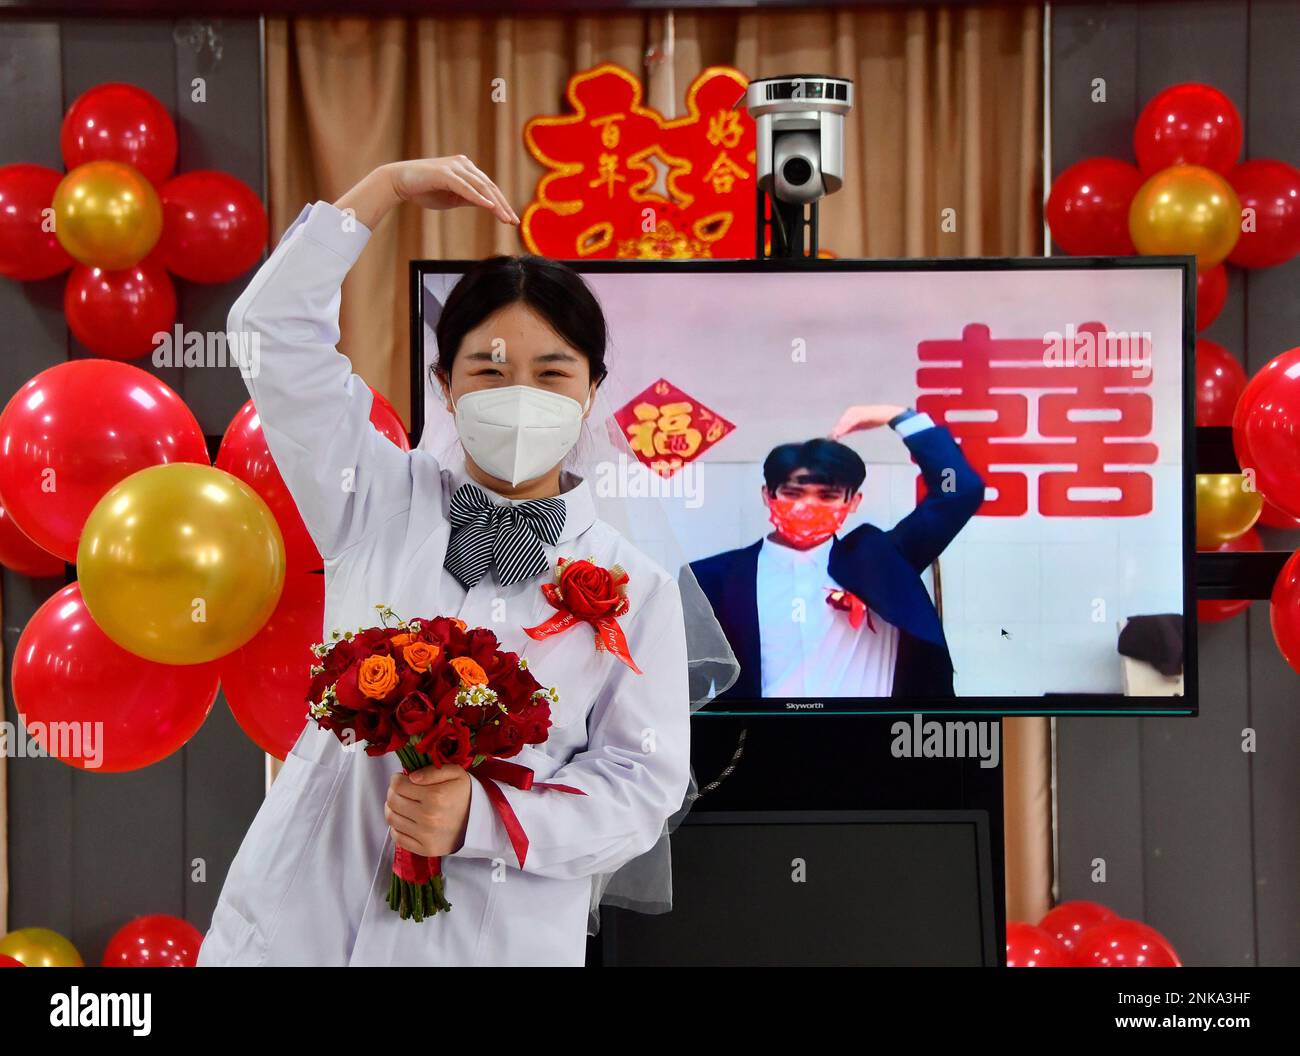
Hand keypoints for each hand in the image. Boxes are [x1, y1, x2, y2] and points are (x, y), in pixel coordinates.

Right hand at [333, 155, 518, 230]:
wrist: (399, 181)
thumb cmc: (423, 190)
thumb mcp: (451, 197)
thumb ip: (468, 198)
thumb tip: (486, 205)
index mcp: (466, 169)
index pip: (488, 187)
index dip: (501, 203)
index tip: (511, 219)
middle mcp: (463, 164)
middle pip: (489, 187)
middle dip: (503, 205)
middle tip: (514, 221)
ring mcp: (454, 167)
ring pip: (481, 187)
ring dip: (495, 204)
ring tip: (505, 218)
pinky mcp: (445, 173)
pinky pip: (466, 187)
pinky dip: (478, 198)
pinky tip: (489, 207)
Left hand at [385, 764, 471, 857]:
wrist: (479, 822)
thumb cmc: (465, 794)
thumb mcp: (456, 773)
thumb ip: (433, 770)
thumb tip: (411, 777)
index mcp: (435, 796)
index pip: (398, 786)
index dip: (396, 779)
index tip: (401, 779)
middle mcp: (428, 817)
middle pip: (392, 801)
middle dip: (392, 792)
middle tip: (400, 790)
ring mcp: (425, 836)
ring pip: (392, 819)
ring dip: (392, 808)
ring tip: (401, 803)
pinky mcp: (425, 849)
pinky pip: (398, 837)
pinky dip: (396, 827)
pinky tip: (405, 819)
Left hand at [830, 404, 906, 438]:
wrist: (885, 414)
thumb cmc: (873, 419)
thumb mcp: (860, 425)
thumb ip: (851, 428)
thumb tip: (841, 433)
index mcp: (850, 412)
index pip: (841, 422)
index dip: (836, 430)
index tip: (830, 438)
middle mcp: (851, 411)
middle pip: (841, 422)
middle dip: (836, 431)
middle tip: (830, 439)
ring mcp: (856, 412)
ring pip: (845, 422)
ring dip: (839, 430)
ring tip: (834, 437)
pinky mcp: (860, 415)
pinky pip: (851, 423)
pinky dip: (845, 428)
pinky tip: (841, 433)